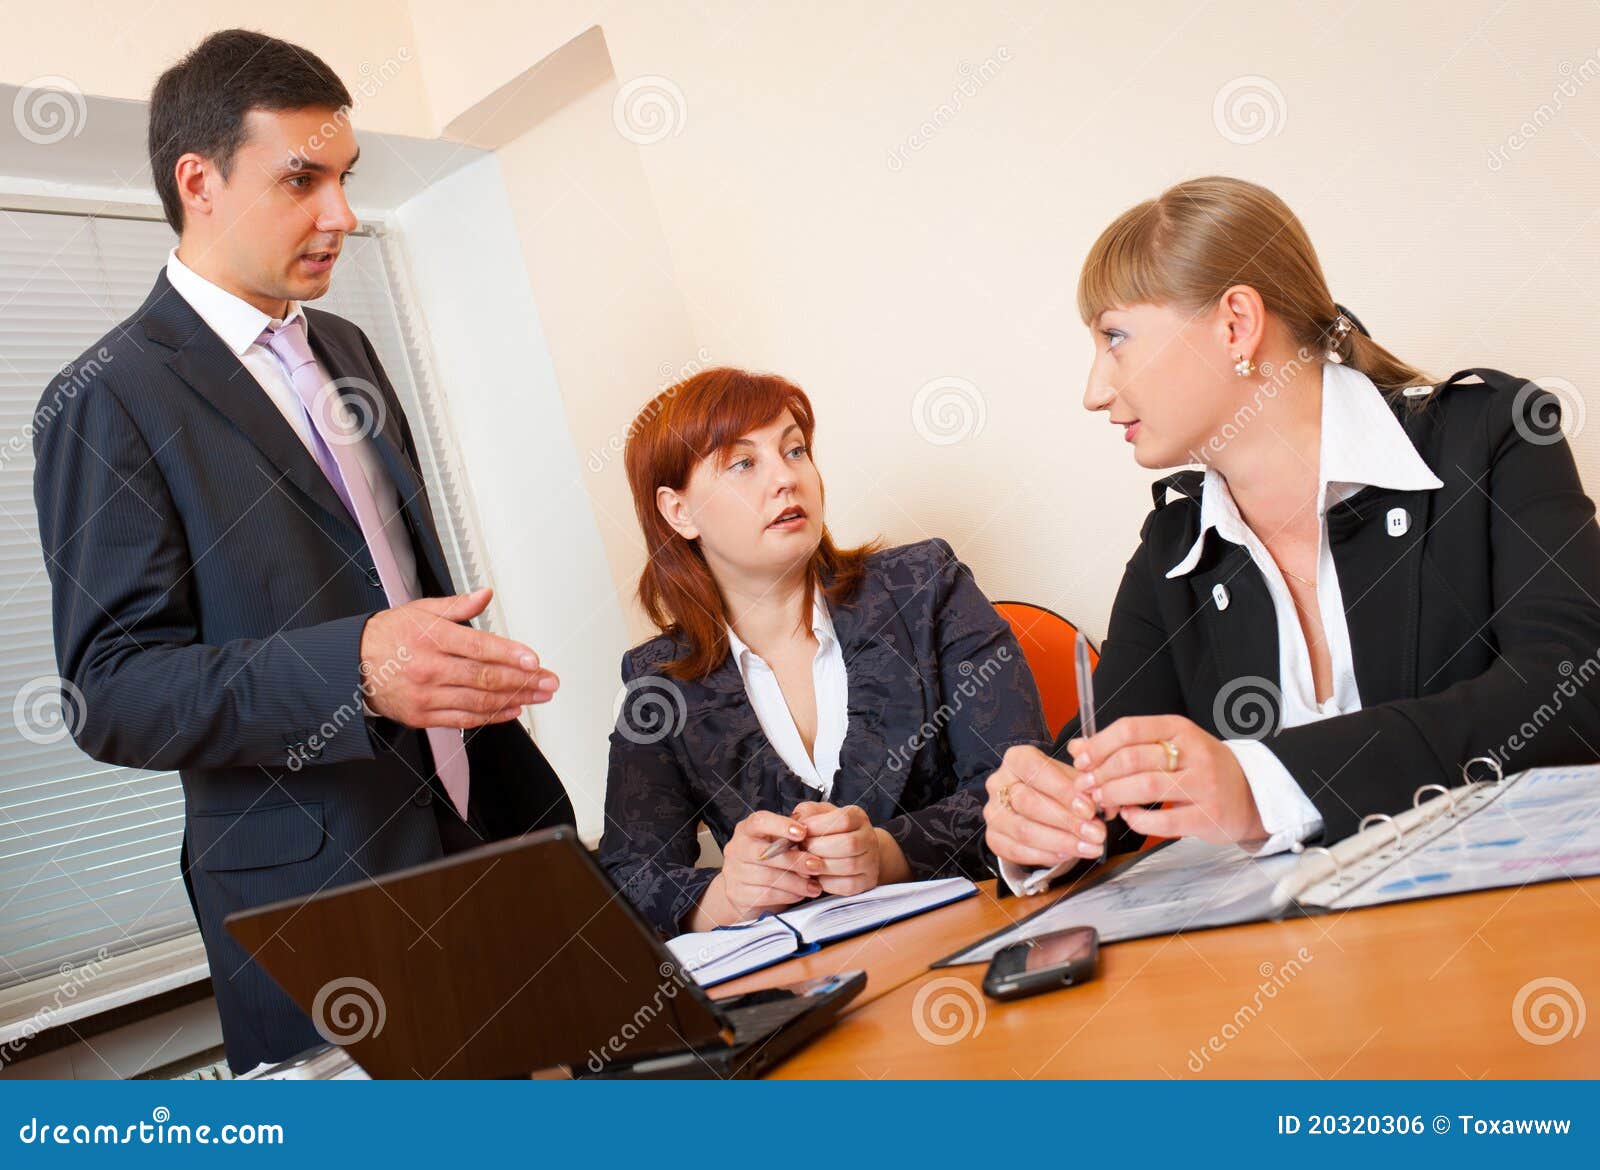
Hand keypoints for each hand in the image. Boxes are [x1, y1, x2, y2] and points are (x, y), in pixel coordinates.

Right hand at [359, 587, 558, 728]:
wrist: (352, 665)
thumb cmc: (389, 635)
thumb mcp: (421, 610)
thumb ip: (458, 605)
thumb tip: (485, 594)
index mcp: (432, 637)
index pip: (479, 647)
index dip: (510, 654)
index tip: (533, 660)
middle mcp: (430, 667)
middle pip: (485, 677)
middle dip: (523, 680)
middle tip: (548, 680)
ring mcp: (426, 695)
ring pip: (479, 701)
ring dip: (515, 699)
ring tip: (539, 695)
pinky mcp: (423, 716)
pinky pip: (464, 719)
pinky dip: (492, 716)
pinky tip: (512, 710)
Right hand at [709, 810, 823, 923]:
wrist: (745, 890)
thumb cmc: (767, 861)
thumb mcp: (776, 842)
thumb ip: (791, 837)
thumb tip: (816, 835)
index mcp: (747, 829)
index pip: (760, 822)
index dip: (782, 826)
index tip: (803, 832)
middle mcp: (737, 848)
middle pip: (766, 853)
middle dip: (795, 860)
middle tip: (817, 865)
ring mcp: (734, 872)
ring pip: (769, 877)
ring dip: (796, 882)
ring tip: (813, 885)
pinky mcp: (738, 894)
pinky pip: (766, 895)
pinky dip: (788, 895)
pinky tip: (800, 894)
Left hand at [790, 802, 908, 894]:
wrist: (851, 851)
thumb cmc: (830, 832)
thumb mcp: (818, 815)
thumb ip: (806, 814)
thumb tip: (795, 826)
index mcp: (858, 817)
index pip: (844, 819)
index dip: (819, 826)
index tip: (802, 832)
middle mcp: (869, 838)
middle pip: (849, 844)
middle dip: (819, 848)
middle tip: (802, 849)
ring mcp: (870, 861)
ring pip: (849, 865)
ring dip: (822, 866)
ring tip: (806, 863)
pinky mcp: (866, 881)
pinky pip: (848, 885)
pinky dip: (828, 883)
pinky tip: (817, 876)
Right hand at [983, 744, 1106, 866]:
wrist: (1037, 805)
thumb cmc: (1057, 788)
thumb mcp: (1072, 777)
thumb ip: (1085, 785)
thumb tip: (1100, 801)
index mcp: (1017, 759)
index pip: (1035, 770)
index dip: (1063, 790)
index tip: (1089, 809)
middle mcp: (998, 782)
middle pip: (1028, 802)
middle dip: (1066, 821)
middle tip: (1096, 833)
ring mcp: (992, 812)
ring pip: (1022, 830)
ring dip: (1060, 842)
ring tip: (1089, 848)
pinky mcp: (993, 837)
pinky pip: (1016, 850)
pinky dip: (1045, 855)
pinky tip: (1067, 855)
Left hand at [1069, 715, 1265, 844]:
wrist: (1251, 795)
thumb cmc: (1200, 769)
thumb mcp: (1168, 746)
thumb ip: (1125, 745)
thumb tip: (1078, 748)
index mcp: (1180, 729)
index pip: (1130, 729)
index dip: (1098, 745)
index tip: (1081, 760)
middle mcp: (1194, 752)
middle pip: (1133, 758)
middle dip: (1101, 774)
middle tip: (1086, 786)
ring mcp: (1204, 784)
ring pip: (1145, 786)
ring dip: (1114, 795)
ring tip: (1103, 801)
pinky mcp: (1208, 816)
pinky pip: (1163, 820)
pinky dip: (1137, 820)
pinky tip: (1128, 815)